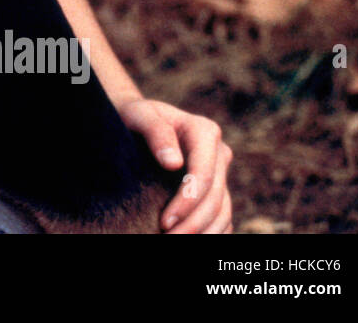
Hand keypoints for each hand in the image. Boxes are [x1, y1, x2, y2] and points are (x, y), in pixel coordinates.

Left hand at [117, 98, 233, 232]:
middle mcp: (219, 152)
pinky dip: (210, 233)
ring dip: (202, 233)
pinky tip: (191, 239)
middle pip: (215, 199)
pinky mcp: (218, 188)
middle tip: (165, 240)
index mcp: (204, 131)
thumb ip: (156, 132)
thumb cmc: (135, 117)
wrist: (139, 121)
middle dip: (192, 225)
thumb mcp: (139, 115)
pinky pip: (222, 218)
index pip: (204, 176)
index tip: (164, 223)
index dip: (187, 202)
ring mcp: (221, 172)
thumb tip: (174, 163)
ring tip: (175, 243)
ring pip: (223, 213)